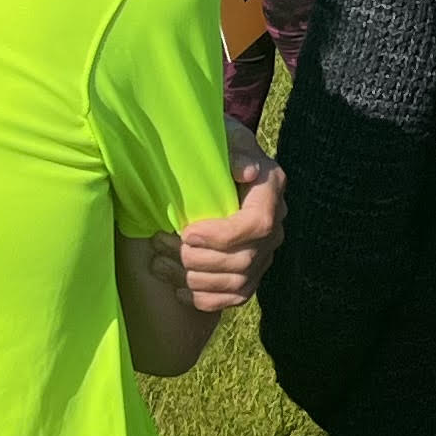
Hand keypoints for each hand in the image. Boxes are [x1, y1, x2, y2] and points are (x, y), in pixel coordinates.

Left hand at [174, 154, 286, 313]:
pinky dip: (205, 299)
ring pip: (237, 283)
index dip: (222, 235)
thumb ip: (234, 149)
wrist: (219, 164)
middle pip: (244, 260)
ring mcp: (265, 253)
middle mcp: (275, 226)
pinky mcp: (251, 273)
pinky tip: (178, 289)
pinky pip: (235, 298)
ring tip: (160, 262)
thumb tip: (246, 170)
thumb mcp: (224, 136)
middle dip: (197, 258)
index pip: (259, 224)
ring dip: (193, 278)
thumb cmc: (216, 145)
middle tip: (160, 242)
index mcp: (271, 189)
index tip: (187, 231)